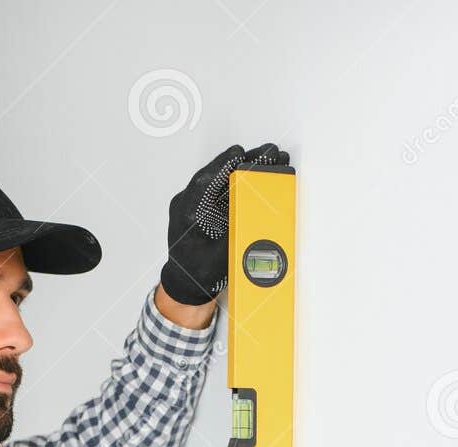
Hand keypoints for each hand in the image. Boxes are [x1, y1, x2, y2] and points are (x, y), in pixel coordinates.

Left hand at [159, 142, 290, 305]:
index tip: (240, 153)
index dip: (224, 165)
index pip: (205, 181)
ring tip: (271, 159)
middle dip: (244, 162)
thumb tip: (254, 212)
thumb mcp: (221, 256)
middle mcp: (189, 203)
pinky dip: (241, 180)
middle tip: (269, 152)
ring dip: (246, 169)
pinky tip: (260, 173)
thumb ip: (236, 232)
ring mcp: (196, 204)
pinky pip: (223, 188)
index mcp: (187, 213)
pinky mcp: (205, 207)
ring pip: (222, 179)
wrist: (186, 285)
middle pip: (218, 175)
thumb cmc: (198, 274)